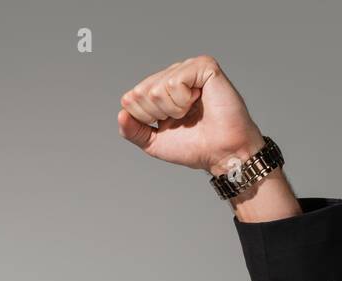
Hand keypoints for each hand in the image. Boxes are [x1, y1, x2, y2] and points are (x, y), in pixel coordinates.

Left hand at [117, 56, 263, 176]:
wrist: (221, 152)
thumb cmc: (194, 146)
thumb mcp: (153, 142)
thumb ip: (133, 130)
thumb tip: (121, 113)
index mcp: (161, 89)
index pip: (131, 98)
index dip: (144, 118)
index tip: (167, 125)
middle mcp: (174, 75)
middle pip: (141, 92)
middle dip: (157, 114)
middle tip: (181, 119)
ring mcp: (189, 68)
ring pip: (156, 88)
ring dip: (172, 109)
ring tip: (191, 111)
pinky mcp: (204, 66)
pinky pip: (176, 82)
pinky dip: (183, 100)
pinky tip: (198, 100)